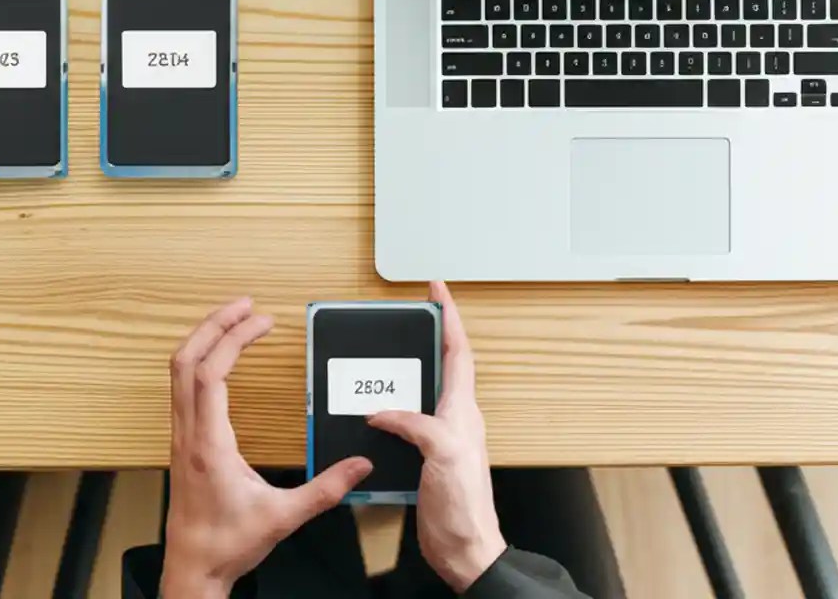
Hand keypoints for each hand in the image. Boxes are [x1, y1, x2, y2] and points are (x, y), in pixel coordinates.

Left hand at [161, 298, 373, 598]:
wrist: (193, 569)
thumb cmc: (227, 545)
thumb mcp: (284, 517)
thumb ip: (325, 490)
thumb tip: (359, 465)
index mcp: (210, 445)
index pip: (211, 375)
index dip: (235, 339)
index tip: (261, 321)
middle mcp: (189, 434)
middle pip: (186, 360)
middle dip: (214, 324)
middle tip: (246, 305)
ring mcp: (181, 437)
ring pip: (177, 371)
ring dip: (203, 339)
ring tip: (233, 320)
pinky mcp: (183, 443)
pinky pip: (181, 387)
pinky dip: (199, 361)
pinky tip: (220, 359)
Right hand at [369, 282, 505, 592]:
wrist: (463, 549)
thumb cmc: (465, 506)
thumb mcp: (443, 454)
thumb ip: (415, 425)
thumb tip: (384, 413)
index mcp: (462, 411)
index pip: (458, 351)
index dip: (448, 317)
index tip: (436, 289)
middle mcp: (454, 419)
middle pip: (442, 365)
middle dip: (430, 335)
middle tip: (411, 314)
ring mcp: (440, 439)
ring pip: (423, 392)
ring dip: (407, 372)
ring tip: (387, 357)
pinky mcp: (424, 459)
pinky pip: (407, 424)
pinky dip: (390, 412)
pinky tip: (373, 415)